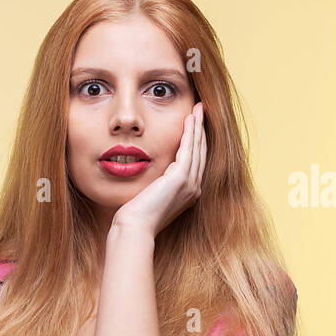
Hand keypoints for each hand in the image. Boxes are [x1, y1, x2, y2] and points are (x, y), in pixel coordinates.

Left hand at [111, 101, 205, 237]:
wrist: (134, 227)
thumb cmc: (136, 215)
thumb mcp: (151, 195)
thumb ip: (158, 182)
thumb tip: (154, 173)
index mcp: (189, 192)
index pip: (196, 160)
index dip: (197, 140)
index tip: (195, 122)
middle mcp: (194, 188)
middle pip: (201, 151)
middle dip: (201, 129)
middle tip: (201, 109)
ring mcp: (190, 184)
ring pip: (197, 148)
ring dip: (198, 126)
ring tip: (198, 108)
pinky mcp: (181, 179)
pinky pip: (188, 150)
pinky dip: (190, 133)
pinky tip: (190, 119)